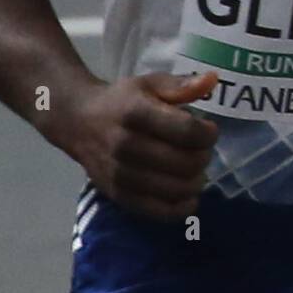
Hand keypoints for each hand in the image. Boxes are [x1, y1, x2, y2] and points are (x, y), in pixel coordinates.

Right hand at [62, 70, 218, 221]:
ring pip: (176, 189)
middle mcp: (127, 146)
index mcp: (137, 113)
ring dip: (196, 181)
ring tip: (194, 169)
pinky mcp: (119, 196)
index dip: (208, 134)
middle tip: (201, 150)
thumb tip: (213, 80)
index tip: (209, 130)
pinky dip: (181, 208)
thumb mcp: (150, 83)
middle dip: (204, 157)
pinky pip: (159, 212)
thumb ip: (182, 85)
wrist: (79, 122)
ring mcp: (121, 175)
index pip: (187, 131)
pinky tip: (188, 196)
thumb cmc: (121, 101)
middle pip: (186, 163)